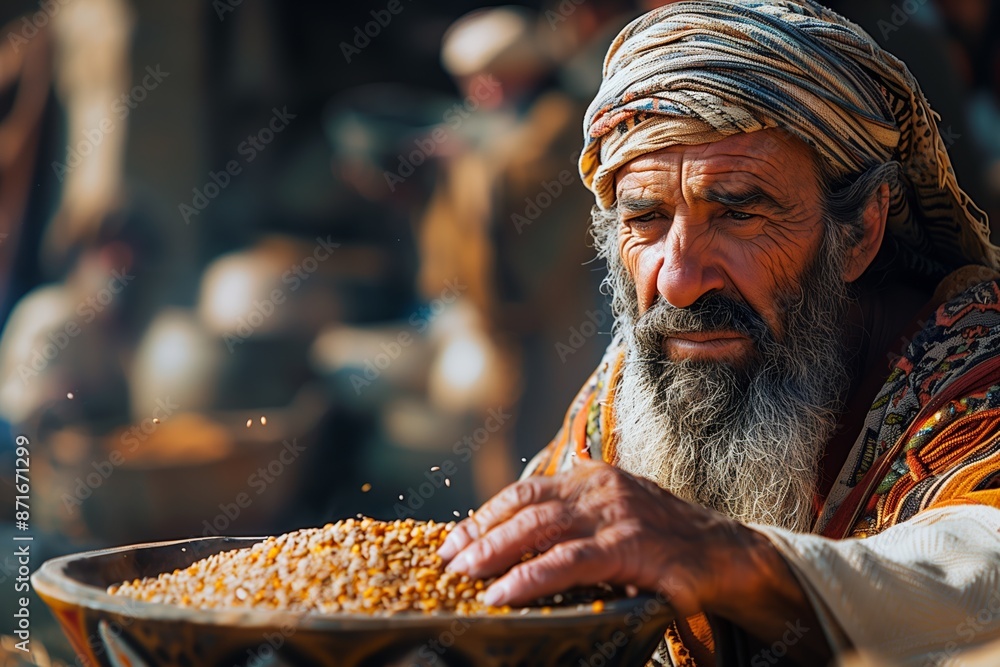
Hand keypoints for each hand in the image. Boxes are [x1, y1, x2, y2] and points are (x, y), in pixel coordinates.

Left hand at [437, 459, 762, 615]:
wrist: (728, 555)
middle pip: (524, 508)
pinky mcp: (629, 547)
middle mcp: (599, 489)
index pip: (526, 492)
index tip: (454, 540)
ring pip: (539, 530)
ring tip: (464, 576)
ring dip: (495, 553)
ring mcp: (615, 515)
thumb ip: (575, 524)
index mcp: (592, 478)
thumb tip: (518, 547)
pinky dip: (530, 577)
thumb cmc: (666, 544)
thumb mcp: (615, 522)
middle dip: (480, 535)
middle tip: (447, 561)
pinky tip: (504, 594)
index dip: (486, 515)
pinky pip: (568, 562)